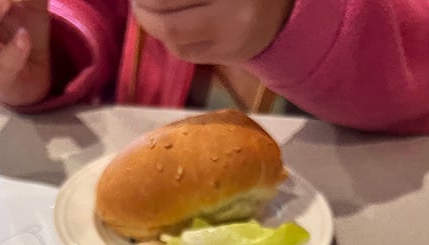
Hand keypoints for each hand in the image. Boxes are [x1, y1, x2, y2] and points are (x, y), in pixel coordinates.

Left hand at [131, 0, 293, 63]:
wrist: (285, 5)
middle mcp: (236, 8)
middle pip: (168, 17)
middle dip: (143, 6)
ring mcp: (234, 36)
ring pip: (174, 37)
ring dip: (150, 23)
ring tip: (146, 9)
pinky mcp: (232, 54)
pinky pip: (187, 51)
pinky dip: (169, 38)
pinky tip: (167, 24)